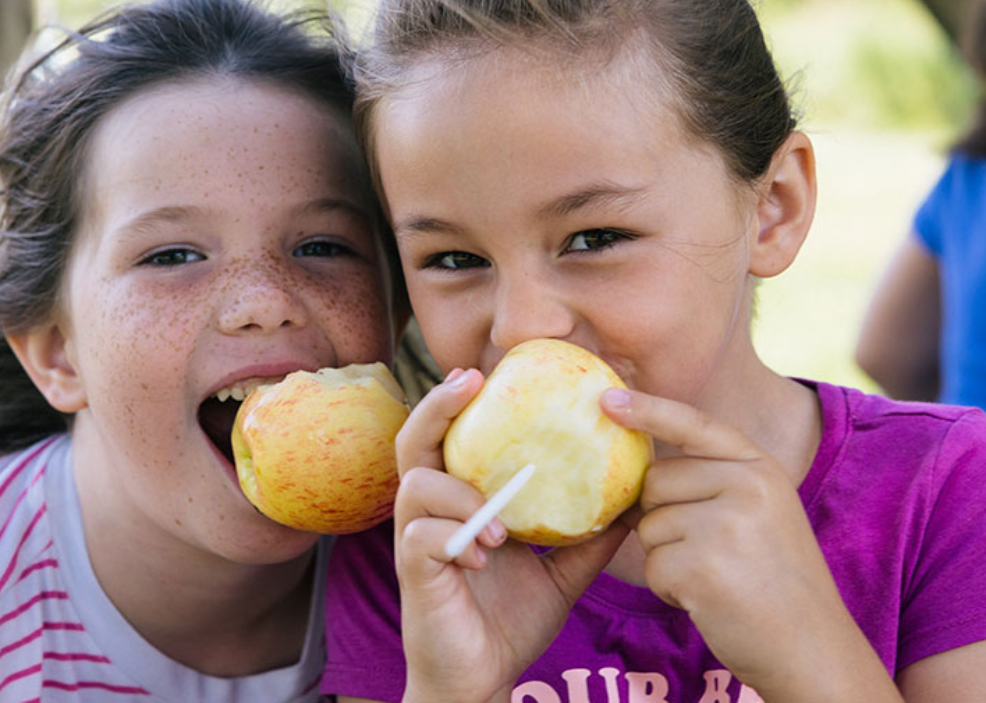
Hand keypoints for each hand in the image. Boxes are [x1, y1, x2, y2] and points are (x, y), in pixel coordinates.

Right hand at [394, 369, 629, 702]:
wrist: (480, 681)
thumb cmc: (509, 623)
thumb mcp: (559, 575)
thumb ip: (587, 539)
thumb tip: (633, 504)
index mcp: (459, 503)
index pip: (449, 440)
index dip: (456, 402)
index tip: (482, 372)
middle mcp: (430, 513)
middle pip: (413, 442)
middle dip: (436, 405)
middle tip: (469, 381)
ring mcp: (415, 542)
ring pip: (416, 486)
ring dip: (461, 494)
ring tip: (501, 526)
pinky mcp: (413, 573)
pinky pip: (420, 537)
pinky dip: (456, 538)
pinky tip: (486, 558)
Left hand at [601, 389, 900, 700]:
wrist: (811, 649)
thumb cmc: (774, 581)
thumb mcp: (761, 512)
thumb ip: (713, 482)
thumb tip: (637, 474)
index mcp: (761, 467)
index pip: (694, 424)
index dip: (647, 410)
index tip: (606, 398)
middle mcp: (747, 486)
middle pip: (655, 481)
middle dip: (661, 516)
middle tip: (705, 551)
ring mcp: (726, 524)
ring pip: (649, 526)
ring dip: (667, 558)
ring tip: (715, 577)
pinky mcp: (703, 566)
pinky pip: (652, 565)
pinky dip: (669, 587)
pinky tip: (707, 599)